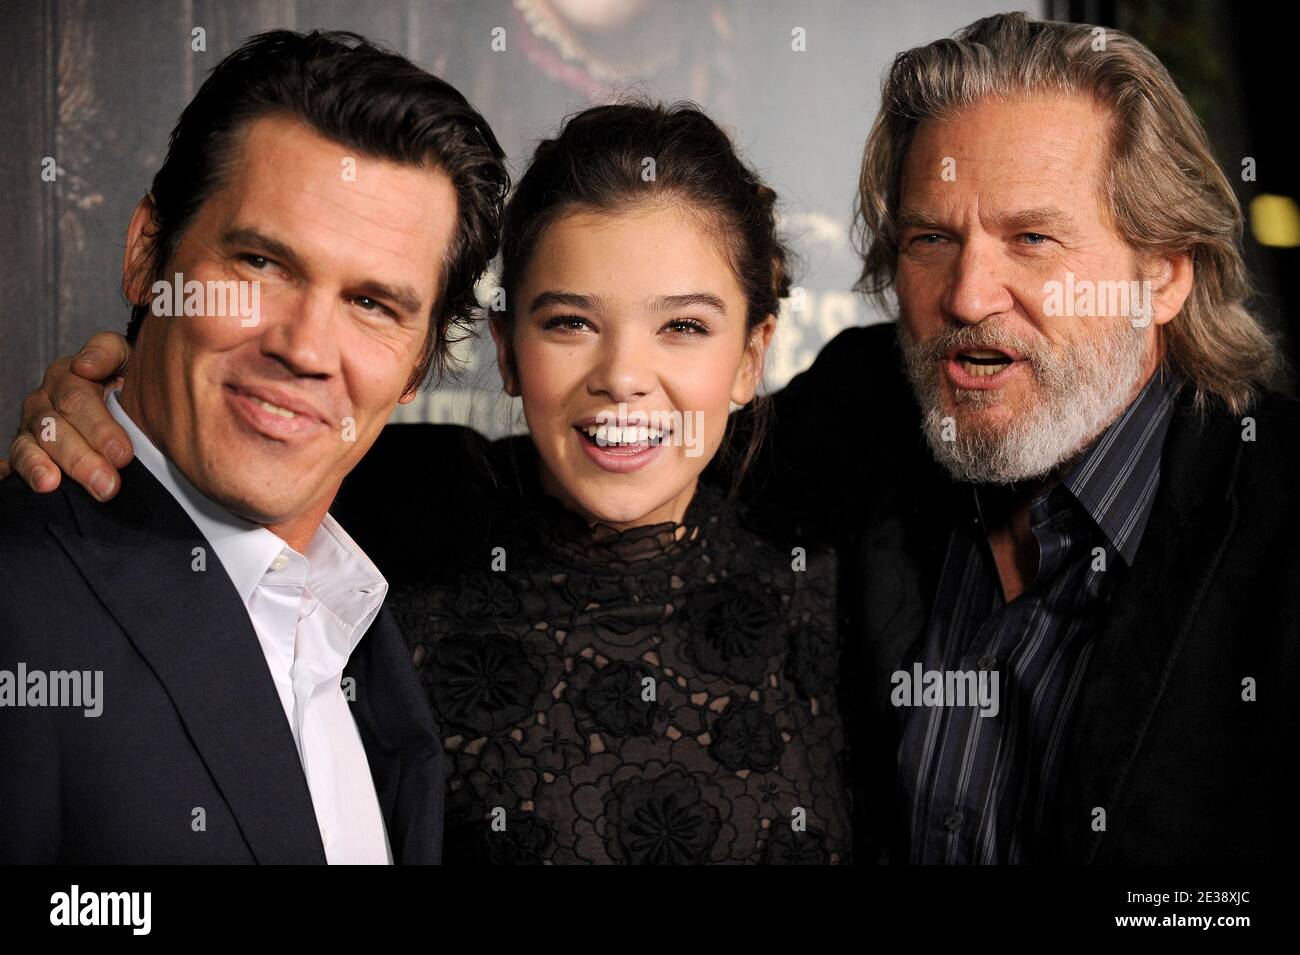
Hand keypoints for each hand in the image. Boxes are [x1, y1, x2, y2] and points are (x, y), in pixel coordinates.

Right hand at [8, 331, 133, 499]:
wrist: (125, 394)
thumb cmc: (129, 377)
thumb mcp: (126, 357)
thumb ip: (108, 352)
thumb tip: (85, 365)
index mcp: (68, 375)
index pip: (77, 400)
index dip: (100, 428)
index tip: (123, 454)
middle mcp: (45, 399)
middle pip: (56, 428)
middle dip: (83, 459)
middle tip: (109, 484)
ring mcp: (32, 425)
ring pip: (35, 446)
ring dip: (50, 469)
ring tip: (60, 486)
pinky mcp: (25, 448)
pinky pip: (18, 460)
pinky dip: (26, 472)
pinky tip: (41, 486)